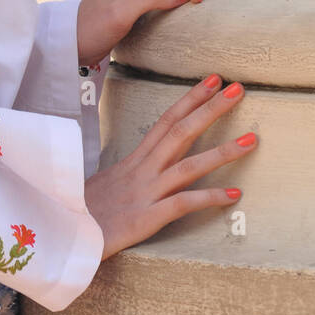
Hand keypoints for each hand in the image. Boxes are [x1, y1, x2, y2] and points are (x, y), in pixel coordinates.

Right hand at [84, 74, 255, 260]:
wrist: (62, 234)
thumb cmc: (84, 210)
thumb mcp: (109, 182)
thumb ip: (131, 170)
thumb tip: (149, 162)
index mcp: (134, 159)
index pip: (166, 120)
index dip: (190, 98)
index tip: (213, 81)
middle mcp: (142, 170)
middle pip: (180, 132)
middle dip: (210, 109)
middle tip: (238, 89)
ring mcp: (145, 192)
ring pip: (189, 166)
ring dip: (223, 152)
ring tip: (252, 140)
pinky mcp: (146, 218)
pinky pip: (182, 205)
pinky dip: (209, 198)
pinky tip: (234, 195)